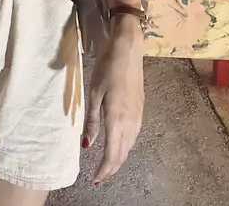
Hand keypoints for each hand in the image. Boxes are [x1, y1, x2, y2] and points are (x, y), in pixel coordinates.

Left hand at [83, 17, 143, 185]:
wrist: (128, 49)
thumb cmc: (107, 67)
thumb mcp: (94, 93)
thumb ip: (92, 121)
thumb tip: (87, 146)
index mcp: (117, 119)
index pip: (112, 154)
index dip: (104, 170)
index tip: (95, 180)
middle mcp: (131, 121)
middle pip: (122, 153)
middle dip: (112, 168)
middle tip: (100, 178)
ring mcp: (138, 115)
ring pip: (130, 145)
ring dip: (119, 158)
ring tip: (108, 165)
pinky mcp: (141, 108)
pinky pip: (134, 135)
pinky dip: (126, 146)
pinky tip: (120, 144)